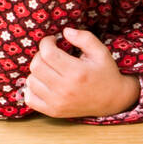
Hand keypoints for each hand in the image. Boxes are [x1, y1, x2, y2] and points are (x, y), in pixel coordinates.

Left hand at [22, 27, 139, 119]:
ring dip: (37, 71)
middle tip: (51, 53)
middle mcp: (64, 89)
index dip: (46, 42)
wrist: (112, 100)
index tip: (53, 40)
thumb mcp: (100, 51)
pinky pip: (30, 98)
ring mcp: (57, 103)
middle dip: (40, 54)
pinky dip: (32, 89)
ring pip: (31, 81)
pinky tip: (43, 83)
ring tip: (49, 68)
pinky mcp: (53, 111)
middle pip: (36, 66)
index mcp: (76, 72)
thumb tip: (65, 31)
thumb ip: (84, 38)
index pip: (48, 53)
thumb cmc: (105, 72)